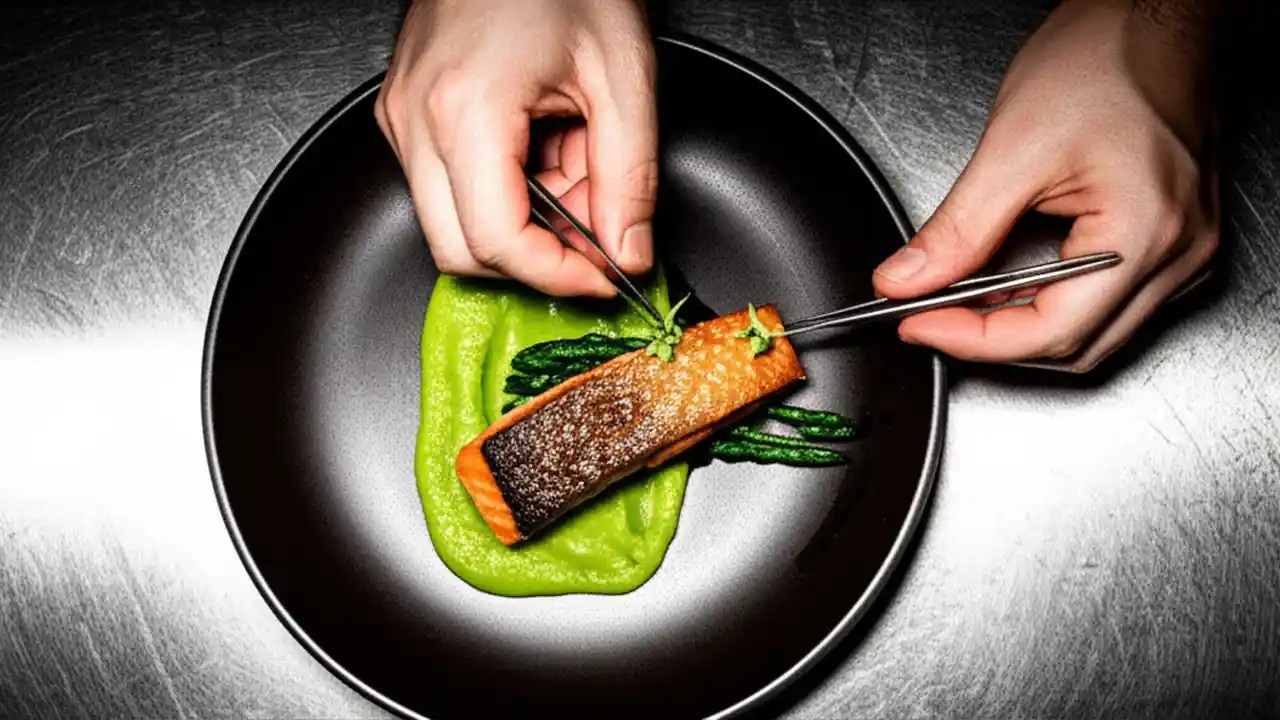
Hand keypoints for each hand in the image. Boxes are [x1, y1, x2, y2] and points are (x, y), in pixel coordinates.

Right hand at [375, 0, 657, 296]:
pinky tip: (543, 145)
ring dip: (522, 221)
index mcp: (467, 111)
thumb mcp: (622, 78)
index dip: (558, 276)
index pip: (499, 244)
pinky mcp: (404, 111)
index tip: (602, 276)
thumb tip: (628, 252)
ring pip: (451, 223)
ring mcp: (402, 115)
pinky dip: (503, 188)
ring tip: (573, 162)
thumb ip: (629, 180)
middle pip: (460, 251)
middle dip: (535, 258)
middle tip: (594, 228)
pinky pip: (445, 184)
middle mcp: (417, 120)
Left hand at [872, 0, 1221, 371]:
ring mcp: (1184, 252)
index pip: (1049, 331)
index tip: (916, 323)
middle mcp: (1178, 255)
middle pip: (1073, 346)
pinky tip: (1010, 282)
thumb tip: (906, 281)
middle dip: (992, 339)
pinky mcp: (1173, 242)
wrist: (1156, 18)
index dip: (972, 339)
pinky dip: (1052, 302)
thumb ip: (957, 229)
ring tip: (962, 299)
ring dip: (1021, 325)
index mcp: (1145, 235)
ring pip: (1092, 333)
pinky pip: (1108, 302)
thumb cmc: (1109, 58)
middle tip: (929, 314)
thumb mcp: (1013, 147)